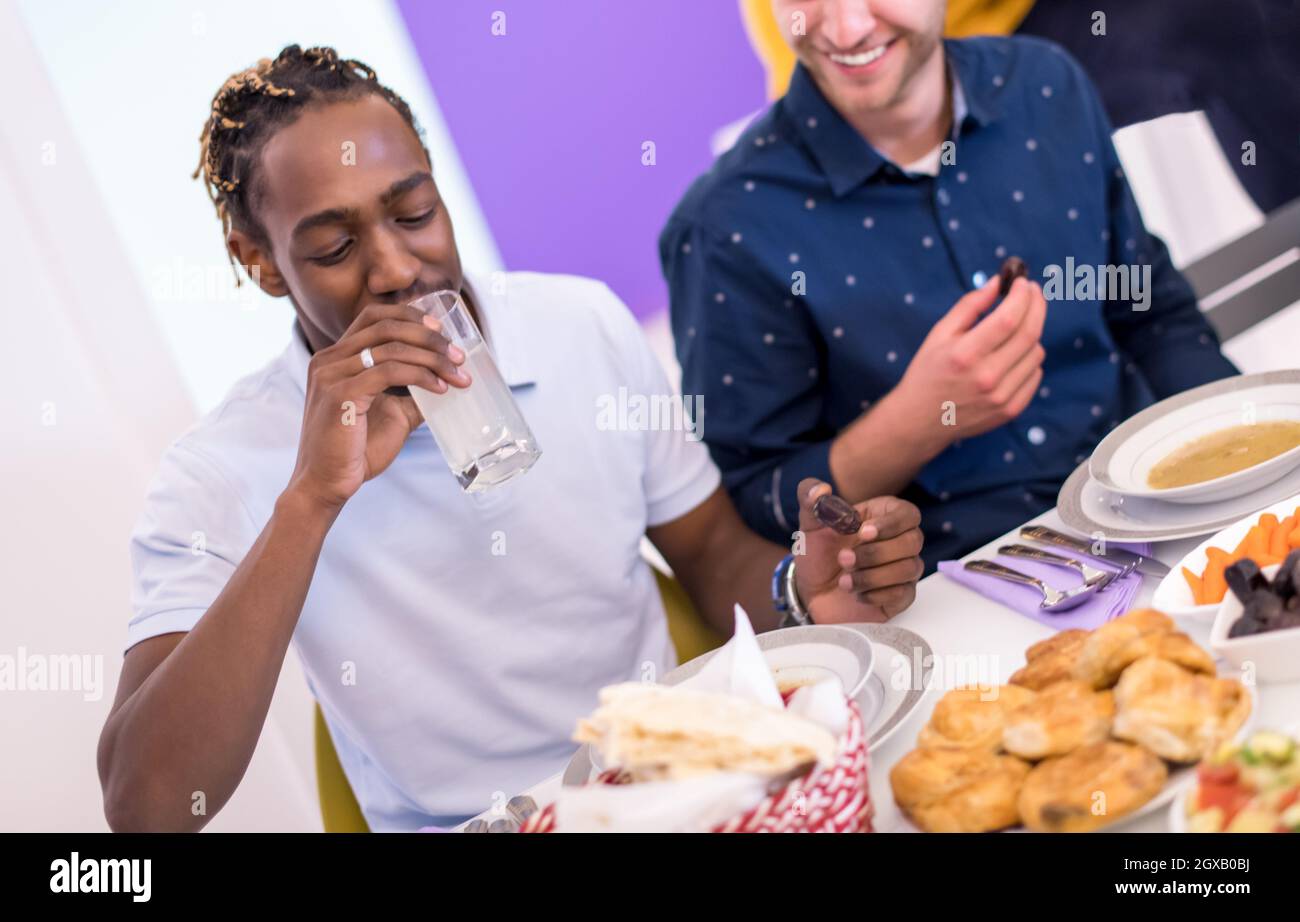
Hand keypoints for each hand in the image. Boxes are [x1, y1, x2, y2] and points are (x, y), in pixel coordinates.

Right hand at [284, 303, 471, 511]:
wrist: (325, 484)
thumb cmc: (355, 452)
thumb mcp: (391, 414)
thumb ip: (412, 393)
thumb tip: (447, 380)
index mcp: (335, 358)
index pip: (373, 317)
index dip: (409, 316)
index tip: (440, 329)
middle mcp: (329, 360)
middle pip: (386, 326)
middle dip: (429, 337)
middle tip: (458, 355)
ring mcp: (331, 375)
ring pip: (392, 348)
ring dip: (433, 358)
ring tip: (458, 375)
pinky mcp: (340, 395)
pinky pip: (389, 372)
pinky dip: (421, 376)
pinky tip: (440, 389)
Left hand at [793, 479, 923, 622]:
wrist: (811, 592)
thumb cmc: (818, 553)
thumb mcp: (810, 525)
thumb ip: (810, 499)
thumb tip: (821, 490)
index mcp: (884, 517)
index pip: (908, 513)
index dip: (890, 523)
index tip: (862, 532)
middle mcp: (901, 542)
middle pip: (913, 541)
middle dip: (875, 552)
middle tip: (843, 559)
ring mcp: (904, 570)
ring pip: (908, 569)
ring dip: (872, 576)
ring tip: (844, 580)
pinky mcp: (901, 597)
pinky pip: (903, 594)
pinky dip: (875, 595)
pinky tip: (856, 594)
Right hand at [892, 276, 1045, 451]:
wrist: (919, 421)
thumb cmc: (928, 371)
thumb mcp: (939, 334)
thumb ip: (970, 306)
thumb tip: (999, 282)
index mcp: (964, 355)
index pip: (1008, 319)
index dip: (1022, 296)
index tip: (1024, 282)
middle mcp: (986, 377)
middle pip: (1029, 334)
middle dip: (1036, 306)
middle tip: (1033, 293)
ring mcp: (1001, 397)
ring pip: (1036, 353)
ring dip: (1030, 334)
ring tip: (1013, 330)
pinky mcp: (1010, 410)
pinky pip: (1035, 375)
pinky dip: (1029, 359)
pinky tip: (1012, 356)